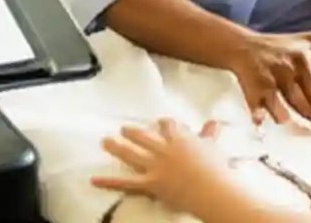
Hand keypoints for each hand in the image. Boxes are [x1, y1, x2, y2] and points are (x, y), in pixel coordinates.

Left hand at [92, 119, 239, 216]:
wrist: (212, 188)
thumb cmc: (216, 168)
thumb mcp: (212, 147)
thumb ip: (209, 134)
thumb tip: (214, 122)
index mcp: (180, 138)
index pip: (168, 126)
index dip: (163, 124)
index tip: (160, 122)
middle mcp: (164, 149)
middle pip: (145, 136)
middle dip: (133, 132)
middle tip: (124, 128)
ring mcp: (156, 166)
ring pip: (131, 154)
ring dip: (116, 147)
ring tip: (105, 141)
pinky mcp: (150, 183)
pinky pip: (126, 183)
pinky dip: (109, 182)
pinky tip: (94, 180)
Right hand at [225, 32, 310, 126]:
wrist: (244, 47)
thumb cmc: (281, 47)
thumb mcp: (308, 41)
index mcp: (303, 58)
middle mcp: (286, 68)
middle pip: (302, 98)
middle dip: (310, 113)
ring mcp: (269, 79)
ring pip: (281, 106)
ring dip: (284, 115)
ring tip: (287, 120)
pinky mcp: (253, 89)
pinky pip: (257, 106)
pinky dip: (258, 115)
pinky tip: (260, 122)